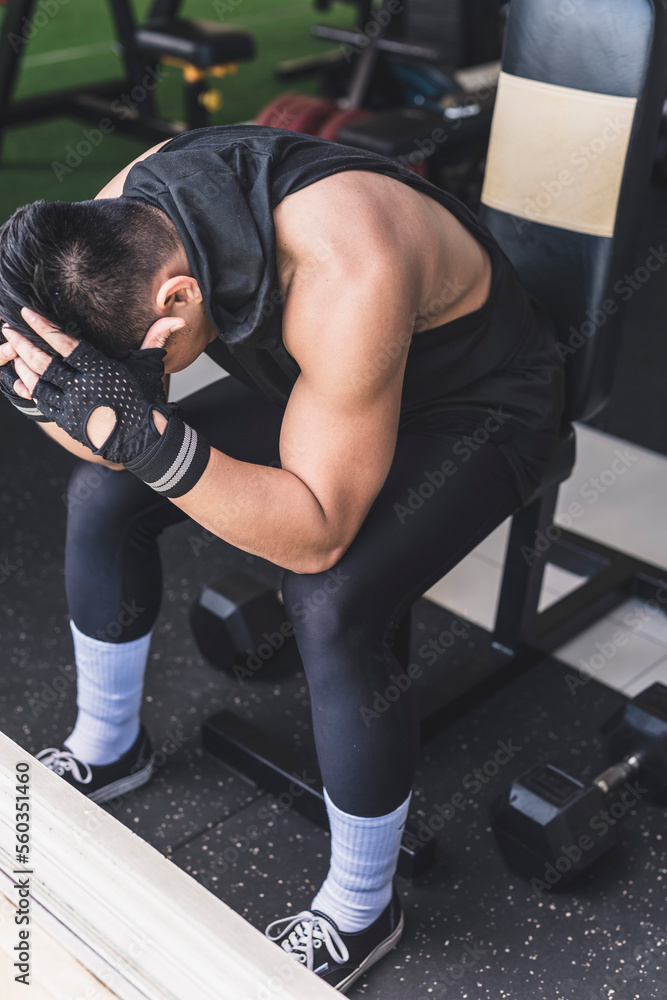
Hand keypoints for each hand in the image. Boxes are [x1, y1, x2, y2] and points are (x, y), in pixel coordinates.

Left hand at [4, 308, 180, 454]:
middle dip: (23, 343)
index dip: (44, 327)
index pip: (66, 343)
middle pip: (44, 361)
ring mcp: (73, 406)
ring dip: (22, 364)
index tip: (27, 313)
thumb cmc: (146, 402)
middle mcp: (83, 387)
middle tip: (8, 329)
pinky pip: (42, 402)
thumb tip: (175, 320)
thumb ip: (154, 340)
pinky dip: (29, 389)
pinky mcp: (68, 421)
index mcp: (100, 370)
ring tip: (10, 350)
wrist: (146, 442)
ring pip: (39, 381)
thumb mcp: (148, 368)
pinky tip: (20, 379)